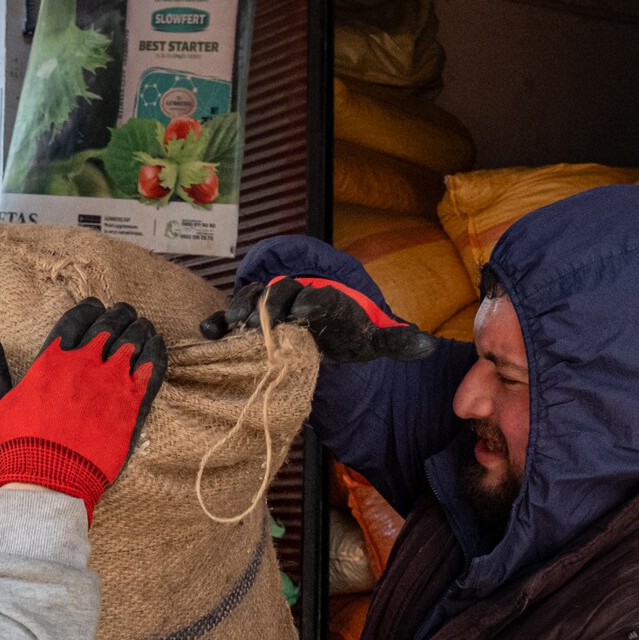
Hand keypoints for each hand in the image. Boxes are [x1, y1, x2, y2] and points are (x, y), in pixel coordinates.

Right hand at [0, 299, 167, 516]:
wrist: (48, 480)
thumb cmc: (16, 447)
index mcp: (52, 360)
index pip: (76, 320)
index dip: (88, 309)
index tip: (96, 306)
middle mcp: (85, 364)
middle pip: (109, 326)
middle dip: (118, 315)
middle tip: (125, 312)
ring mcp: (111, 382)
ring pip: (133, 341)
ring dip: (138, 329)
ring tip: (142, 326)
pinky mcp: (132, 405)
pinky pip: (151, 368)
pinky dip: (156, 352)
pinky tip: (157, 345)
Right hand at [197, 276, 436, 363]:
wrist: (324, 334)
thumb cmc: (348, 337)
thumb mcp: (373, 341)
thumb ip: (395, 341)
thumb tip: (427, 346)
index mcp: (328, 301)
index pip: (320, 297)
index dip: (311, 302)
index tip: (303, 313)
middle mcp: (298, 296)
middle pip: (282, 293)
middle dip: (272, 305)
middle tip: (263, 322)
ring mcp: (272, 306)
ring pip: (254, 299)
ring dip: (244, 310)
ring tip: (234, 325)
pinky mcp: (250, 321)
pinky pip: (231, 316)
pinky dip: (218, 322)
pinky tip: (211, 334)